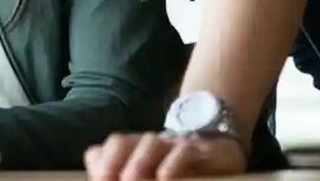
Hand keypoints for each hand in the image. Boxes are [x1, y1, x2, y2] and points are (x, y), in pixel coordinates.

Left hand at [84, 132, 246, 179]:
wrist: (220, 150)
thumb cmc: (178, 168)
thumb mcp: (149, 170)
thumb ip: (123, 171)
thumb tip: (100, 172)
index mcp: (135, 147)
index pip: (111, 147)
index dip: (103, 161)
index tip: (99, 178)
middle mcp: (150, 143)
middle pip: (123, 142)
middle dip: (113, 161)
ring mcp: (174, 144)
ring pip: (151, 144)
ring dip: (138, 163)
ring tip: (131, 180)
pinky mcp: (200, 150)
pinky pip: (184, 151)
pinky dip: (173, 164)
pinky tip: (166, 177)